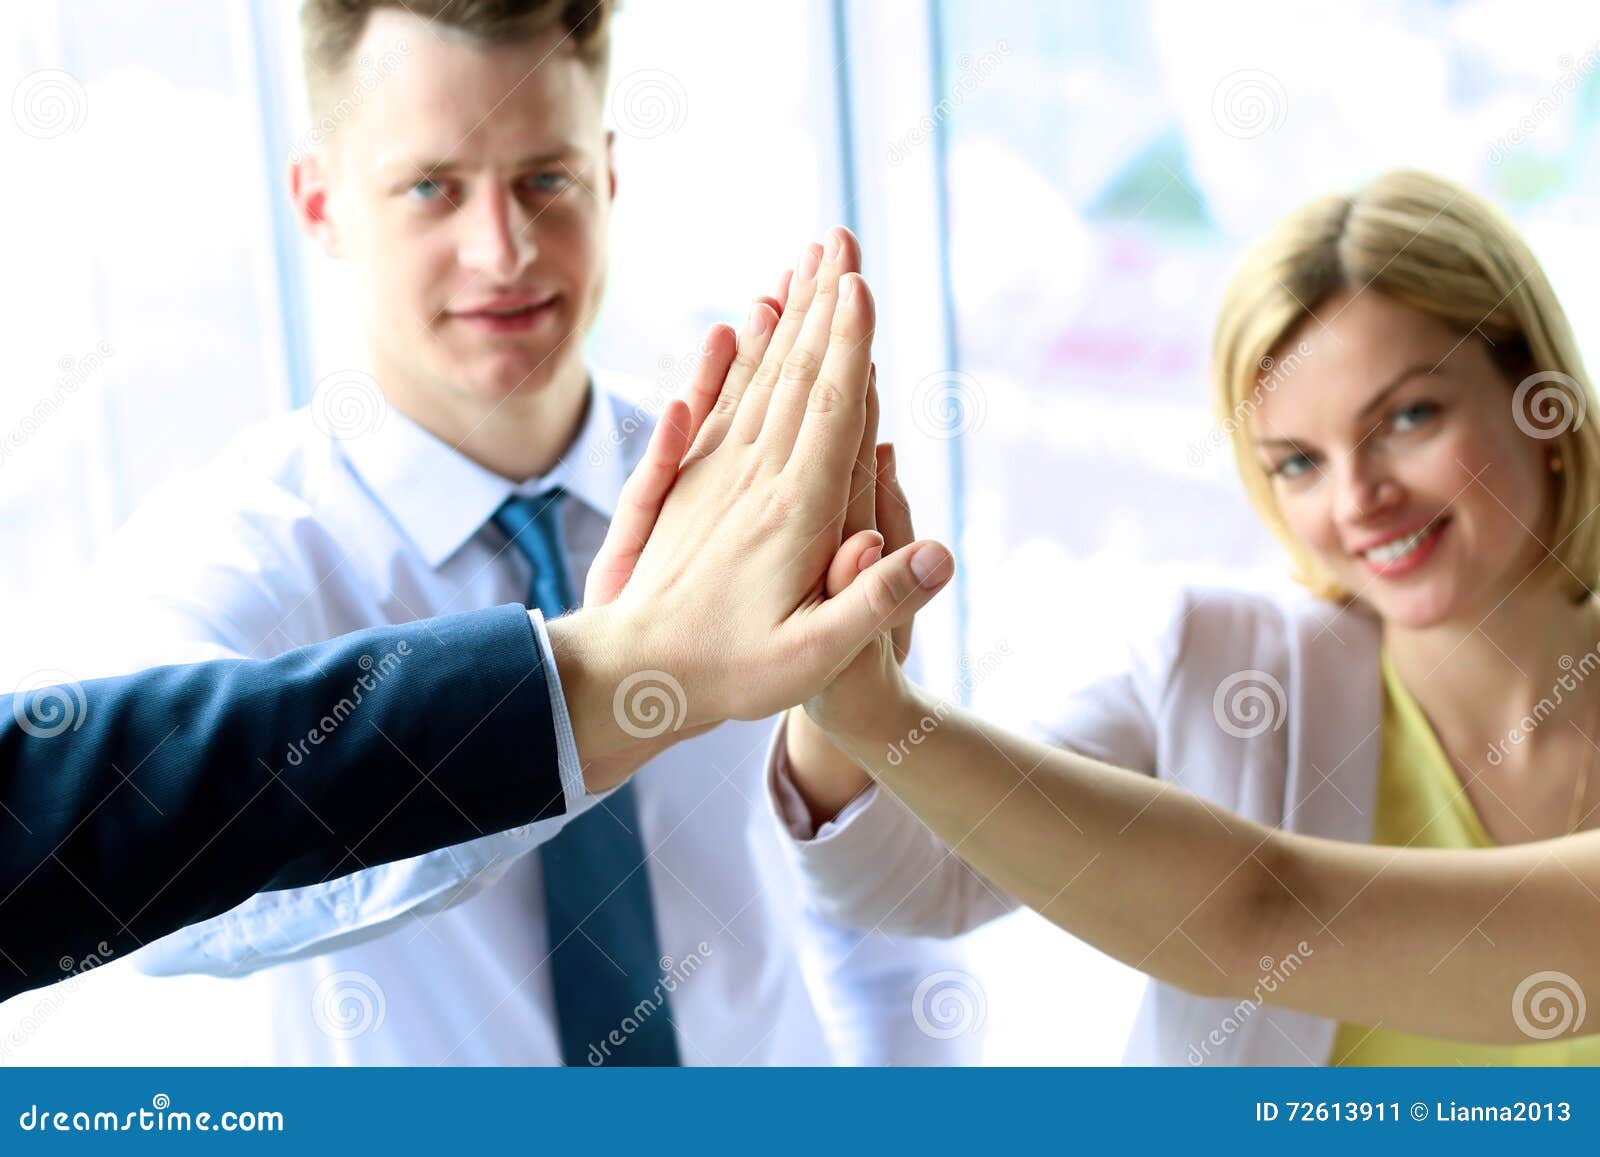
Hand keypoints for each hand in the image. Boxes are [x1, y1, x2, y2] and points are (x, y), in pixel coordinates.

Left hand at [549, 227, 954, 770]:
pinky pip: (712, 408)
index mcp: (794, 513)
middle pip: (796, 375)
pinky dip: (727, 363)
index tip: (859, 281)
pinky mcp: (687, 485)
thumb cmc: (729, 674)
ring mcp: (715, 477)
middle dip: (821, 304)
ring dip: (783, 318)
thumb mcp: (814, 658)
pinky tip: (731, 330)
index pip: (831, 410)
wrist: (632, 675)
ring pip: (756, 380)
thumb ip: (875, 603)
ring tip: (800, 264)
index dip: (849, 344)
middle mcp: (754, 479)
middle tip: (838, 238)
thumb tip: (939, 554)